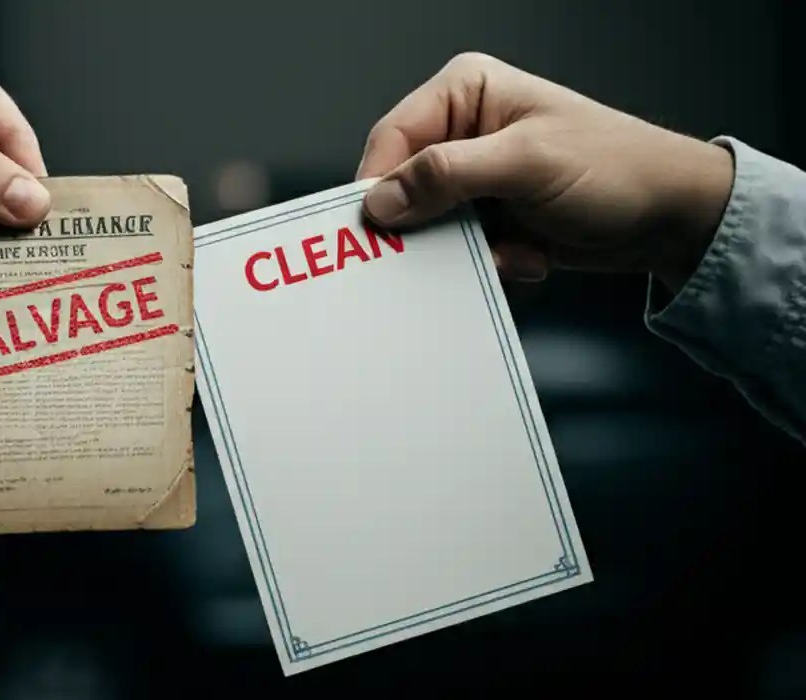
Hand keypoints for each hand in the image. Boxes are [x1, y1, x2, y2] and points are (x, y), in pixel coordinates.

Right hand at [355, 53, 733, 291]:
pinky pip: (455, 249)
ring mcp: (474, 177)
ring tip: (505, 250)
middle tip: (441, 250)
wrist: (671, 217)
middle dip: (424, 225)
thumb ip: (447, 175)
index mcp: (465, 92)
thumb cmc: (616, 168)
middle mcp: (463, 130)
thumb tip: (383, 199)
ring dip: (461, 250)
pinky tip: (525, 255)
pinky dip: (486, 262)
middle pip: (401, 184)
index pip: (393, 137)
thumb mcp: (525, 164)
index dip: (377, 184)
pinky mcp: (488, 216)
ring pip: (426, 224)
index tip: (373, 227)